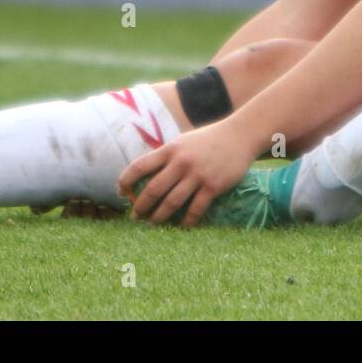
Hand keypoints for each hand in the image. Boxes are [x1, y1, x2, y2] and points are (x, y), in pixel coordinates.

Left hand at [117, 122, 256, 227]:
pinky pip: (195, 209)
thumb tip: (146, 173)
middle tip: (136, 217)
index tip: (120, 192)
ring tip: (153, 224)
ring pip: (171, 202)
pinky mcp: (213, 186)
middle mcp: (181, 162)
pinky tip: (181, 227)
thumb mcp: (183, 141)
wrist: (240, 135)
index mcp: (170, 149)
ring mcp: (197, 175)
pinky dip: (186, 222)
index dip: (126, 181)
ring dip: (159, 217)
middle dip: (141, 206)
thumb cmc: (209, 139)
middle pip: (153, 189)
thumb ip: (167, 156)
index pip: (139, 166)